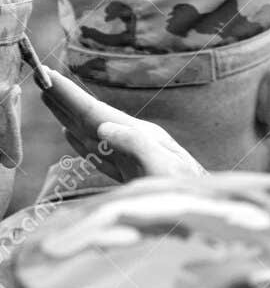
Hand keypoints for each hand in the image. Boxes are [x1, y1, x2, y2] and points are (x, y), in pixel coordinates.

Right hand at [38, 67, 203, 180]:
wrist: (210, 213)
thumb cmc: (191, 195)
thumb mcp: (166, 170)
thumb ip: (137, 146)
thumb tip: (103, 127)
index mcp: (140, 137)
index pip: (97, 112)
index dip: (70, 95)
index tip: (49, 74)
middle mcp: (136, 143)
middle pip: (91, 117)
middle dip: (65, 100)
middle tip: (41, 77)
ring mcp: (134, 159)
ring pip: (91, 133)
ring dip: (69, 117)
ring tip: (50, 100)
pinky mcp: (134, 177)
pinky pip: (100, 155)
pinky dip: (82, 144)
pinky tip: (73, 137)